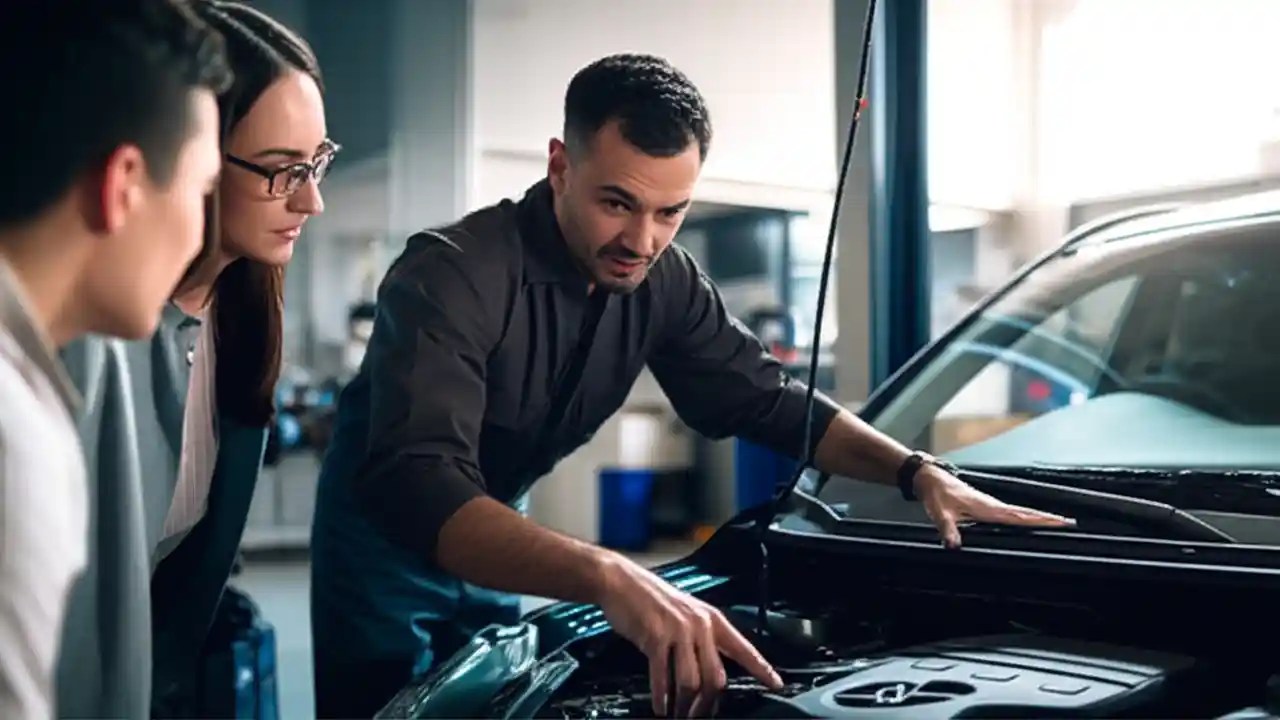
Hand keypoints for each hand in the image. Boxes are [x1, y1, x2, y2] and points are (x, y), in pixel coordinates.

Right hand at [595, 554, 781, 716]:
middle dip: (708, 703)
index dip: (762, 668)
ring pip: (692, 681)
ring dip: (685, 704)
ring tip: (678, 713)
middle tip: (699, 714)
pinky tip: (661, 706)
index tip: (777, 684)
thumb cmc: (652, 600)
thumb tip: (709, 672)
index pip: (744, 648)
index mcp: (712, 619)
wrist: (621, 581)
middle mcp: (700, 625)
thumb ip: (701, 638)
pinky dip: (662, 697)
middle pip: (716, 676)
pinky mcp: (655, 638)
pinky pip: (663, 677)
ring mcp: (678, 631)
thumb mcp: (685, 613)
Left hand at [914, 465, 1075, 547]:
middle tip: (1069, 523)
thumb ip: (948, 530)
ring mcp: (991, 506)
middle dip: (1047, 518)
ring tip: (1056, 523)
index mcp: (988, 508)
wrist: (930, 479)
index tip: (1061, 521)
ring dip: (1038, 517)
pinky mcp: (986, 506)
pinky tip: (1027, 523)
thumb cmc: (937, 495)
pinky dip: (1024, 517)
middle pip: (1026, 513)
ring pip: (1020, 513)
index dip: (1041, 520)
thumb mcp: (940, 514)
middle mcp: (994, 506)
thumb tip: (953, 546)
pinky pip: (1011, 513)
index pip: (1020, 516)